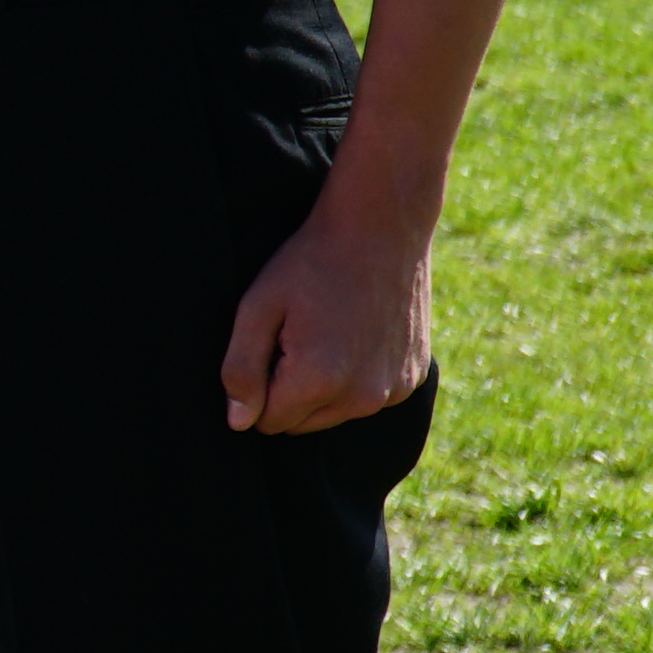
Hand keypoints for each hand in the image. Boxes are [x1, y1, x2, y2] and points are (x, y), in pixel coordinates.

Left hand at [220, 195, 429, 433]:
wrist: (382, 229)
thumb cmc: (311, 263)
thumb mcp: (258, 308)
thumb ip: (241, 369)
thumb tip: (238, 422)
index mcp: (319, 381)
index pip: (266, 421)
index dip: (256, 387)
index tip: (269, 344)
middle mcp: (362, 397)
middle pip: (300, 424)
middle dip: (287, 391)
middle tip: (295, 336)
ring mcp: (393, 390)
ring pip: (334, 414)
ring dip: (321, 388)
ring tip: (324, 332)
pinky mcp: (413, 379)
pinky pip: (367, 398)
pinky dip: (355, 379)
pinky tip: (354, 334)